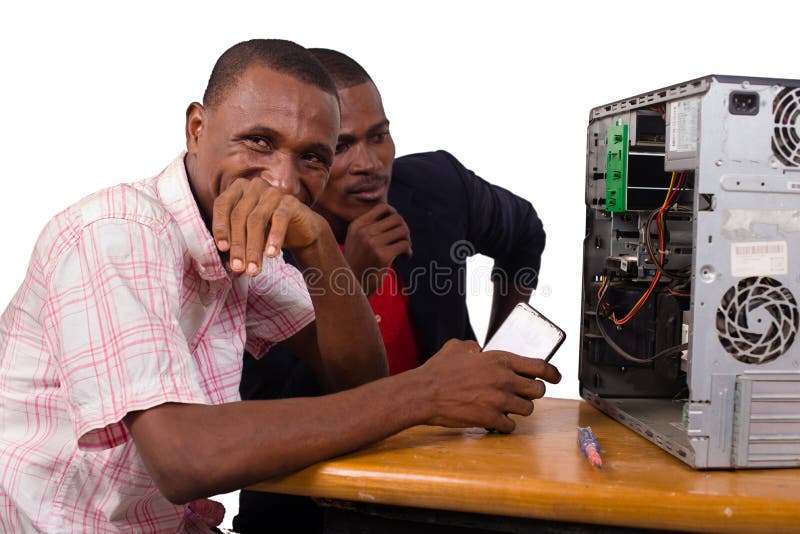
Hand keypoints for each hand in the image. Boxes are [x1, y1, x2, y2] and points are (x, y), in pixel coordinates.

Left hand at [212, 178, 325, 274]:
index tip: (222, 248)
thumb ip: (232, 236)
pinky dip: (275, 238)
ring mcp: (273, 192)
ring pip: (257, 220)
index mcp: (238, 188)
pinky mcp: (290, 202)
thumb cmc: (267, 230)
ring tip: (254, 269)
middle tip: (238, 267)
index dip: (220, 226)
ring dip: (253, 247)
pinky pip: (280, 219)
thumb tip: (221, 253)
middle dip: (238, 245)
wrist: (301, 231)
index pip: (222, 205)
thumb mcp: (246, 231)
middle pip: (239, 216)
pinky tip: (271, 254)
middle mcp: (254, 186)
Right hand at [343, 204, 412, 295]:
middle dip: (404, 229)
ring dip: (408, 240)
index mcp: (357, 225)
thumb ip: (370, 227)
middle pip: (396, 218)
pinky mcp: (382, 256)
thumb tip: (395, 215)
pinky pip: (405, 245)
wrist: (349, 287)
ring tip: (404, 250)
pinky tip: (405, 258)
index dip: (395, 215)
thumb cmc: (357, 264)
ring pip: (402, 230)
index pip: (383, 208)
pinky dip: (408, 251)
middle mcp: (364, 231)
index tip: (397, 228)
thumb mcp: (357, 240)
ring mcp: (372, 243)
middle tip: (404, 241)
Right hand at [414, 339, 560, 432]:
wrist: (424, 393)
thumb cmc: (438, 371)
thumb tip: (477, 350)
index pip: (539, 366)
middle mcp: (504, 379)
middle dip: (532, 393)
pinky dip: (505, 425)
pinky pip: (510, 426)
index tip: (556, 377)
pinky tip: (495, 421)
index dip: (552, 373)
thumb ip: (473, 347)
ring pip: (527, 409)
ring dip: (519, 410)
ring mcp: (498, 400)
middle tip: (522, 394)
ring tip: (506, 408)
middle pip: (538, 391)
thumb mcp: (457, 347)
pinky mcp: (490, 419)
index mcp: (499, 360)